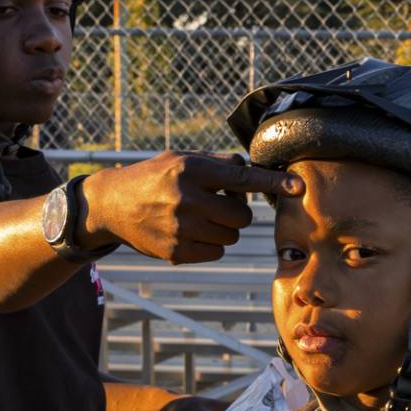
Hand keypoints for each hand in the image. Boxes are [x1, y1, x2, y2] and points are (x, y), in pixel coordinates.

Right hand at [83, 153, 303, 264]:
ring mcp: (181, 228)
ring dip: (225, 228)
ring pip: (231, 236)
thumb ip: (218, 163)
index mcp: (190, 170)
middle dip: (237, 211)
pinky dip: (212, 243)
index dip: (272, 183)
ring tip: (201, 216)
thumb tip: (255, 171)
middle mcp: (186, 199)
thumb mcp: (181, 158)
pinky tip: (191, 231)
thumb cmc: (154, 176)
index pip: (241, 178)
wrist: (112, 204)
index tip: (298, 187)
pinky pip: (216, 251)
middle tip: (219, 202)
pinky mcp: (176, 252)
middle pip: (242, 216)